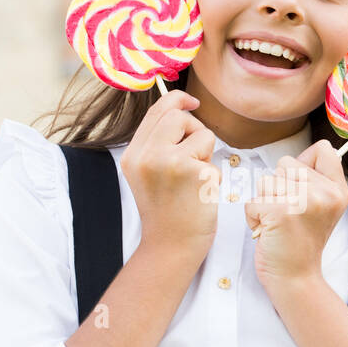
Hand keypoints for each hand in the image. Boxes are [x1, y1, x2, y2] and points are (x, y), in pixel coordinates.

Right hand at [120, 90, 220, 263]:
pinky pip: (214, 160)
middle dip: (194, 130)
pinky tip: (201, 195)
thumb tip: (182, 110)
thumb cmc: (166, 211)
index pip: (157, 110)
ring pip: (203, 134)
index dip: (178, 99)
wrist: (170, 246)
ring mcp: (171, 164)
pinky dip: (213, 177)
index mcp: (133, 155)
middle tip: (195, 156)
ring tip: (195, 180)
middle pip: (180, 116)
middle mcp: (148, 156)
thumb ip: (157, 144)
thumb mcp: (147, 174)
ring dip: (207, 154)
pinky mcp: (195, 174)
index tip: (193, 101)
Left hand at [245, 139, 347, 288]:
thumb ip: (313, 179)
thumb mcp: (321, 207)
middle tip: (287, 212)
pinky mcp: (281, 213)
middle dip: (278, 186)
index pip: (323, 149)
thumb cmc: (300, 242)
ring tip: (277, 222)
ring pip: (266, 181)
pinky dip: (253, 217)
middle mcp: (325, 193)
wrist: (295, 277)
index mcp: (337, 190)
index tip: (300, 188)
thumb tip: (296, 157)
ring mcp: (304, 202)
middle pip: (286, 163)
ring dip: (264, 202)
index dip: (303, 163)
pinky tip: (268, 231)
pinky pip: (253, 201)